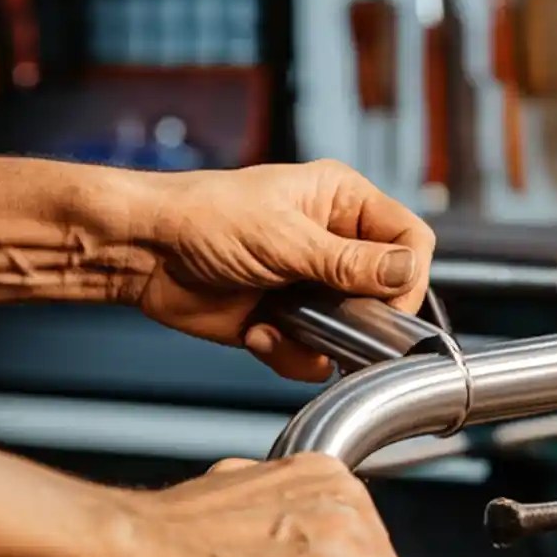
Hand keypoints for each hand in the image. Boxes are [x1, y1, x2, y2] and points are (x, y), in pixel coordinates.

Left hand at [127, 160, 435, 381]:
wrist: (145, 253)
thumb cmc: (204, 218)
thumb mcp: (285, 238)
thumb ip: (350, 262)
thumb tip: (407, 271)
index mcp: (342, 202)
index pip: (410, 239)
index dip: (408, 276)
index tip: (389, 305)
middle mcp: (333, 242)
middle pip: (387, 292)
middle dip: (359, 316)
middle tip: (335, 322)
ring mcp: (311, 285)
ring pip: (352, 331)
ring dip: (320, 340)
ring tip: (281, 325)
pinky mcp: (287, 320)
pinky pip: (315, 354)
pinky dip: (290, 354)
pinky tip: (258, 332)